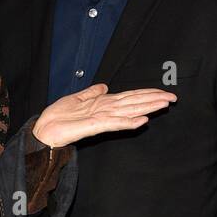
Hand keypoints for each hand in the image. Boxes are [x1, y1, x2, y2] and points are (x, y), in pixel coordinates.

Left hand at [32, 83, 175, 148]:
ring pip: (129, 112)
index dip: (146, 94)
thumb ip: (91, 92)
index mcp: (103, 104)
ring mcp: (102, 119)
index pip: (130, 97)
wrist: (43, 130)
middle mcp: (106, 111)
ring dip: (147, 108)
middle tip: (173, 98)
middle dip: (154, 100)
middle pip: (135, 103)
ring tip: (164, 104)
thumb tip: (104, 86)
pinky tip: (142, 120)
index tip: (163, 92)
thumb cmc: (57, 117)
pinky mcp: (94, 126)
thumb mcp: (75, 98)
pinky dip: (129, 121)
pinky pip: (115, 123)